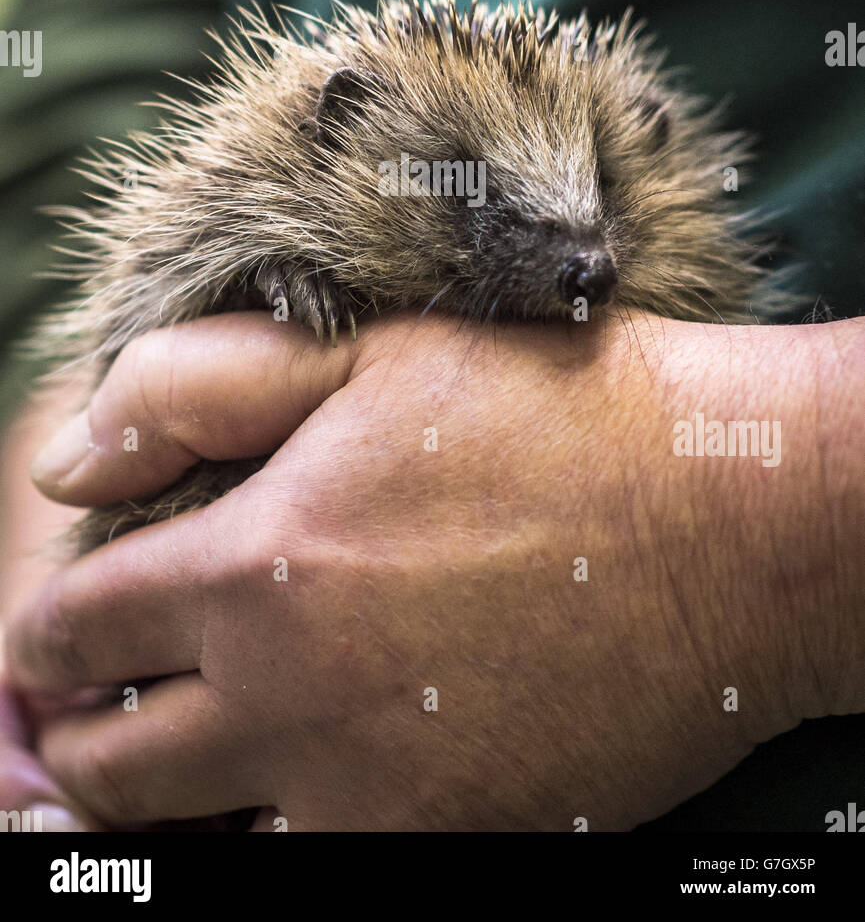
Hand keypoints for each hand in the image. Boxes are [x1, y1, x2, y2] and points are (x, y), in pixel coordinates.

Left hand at [4, 310, 863, 829]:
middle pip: (105, 765)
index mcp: (254, 569)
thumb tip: (66, 462)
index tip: (58, 630)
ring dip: (160, 808)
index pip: (71, 634)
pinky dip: (271, 842)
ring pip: (191, 843)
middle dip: (72, 734)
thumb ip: (195, 391)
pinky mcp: (448, 843)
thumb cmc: (551, 417)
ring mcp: (367, 794)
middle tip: (84, 711)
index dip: (43, 633)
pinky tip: (292, 794)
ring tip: (173, 766)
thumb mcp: (369, 355)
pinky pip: (303, 875)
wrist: (723, 523)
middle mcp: (289, 701)